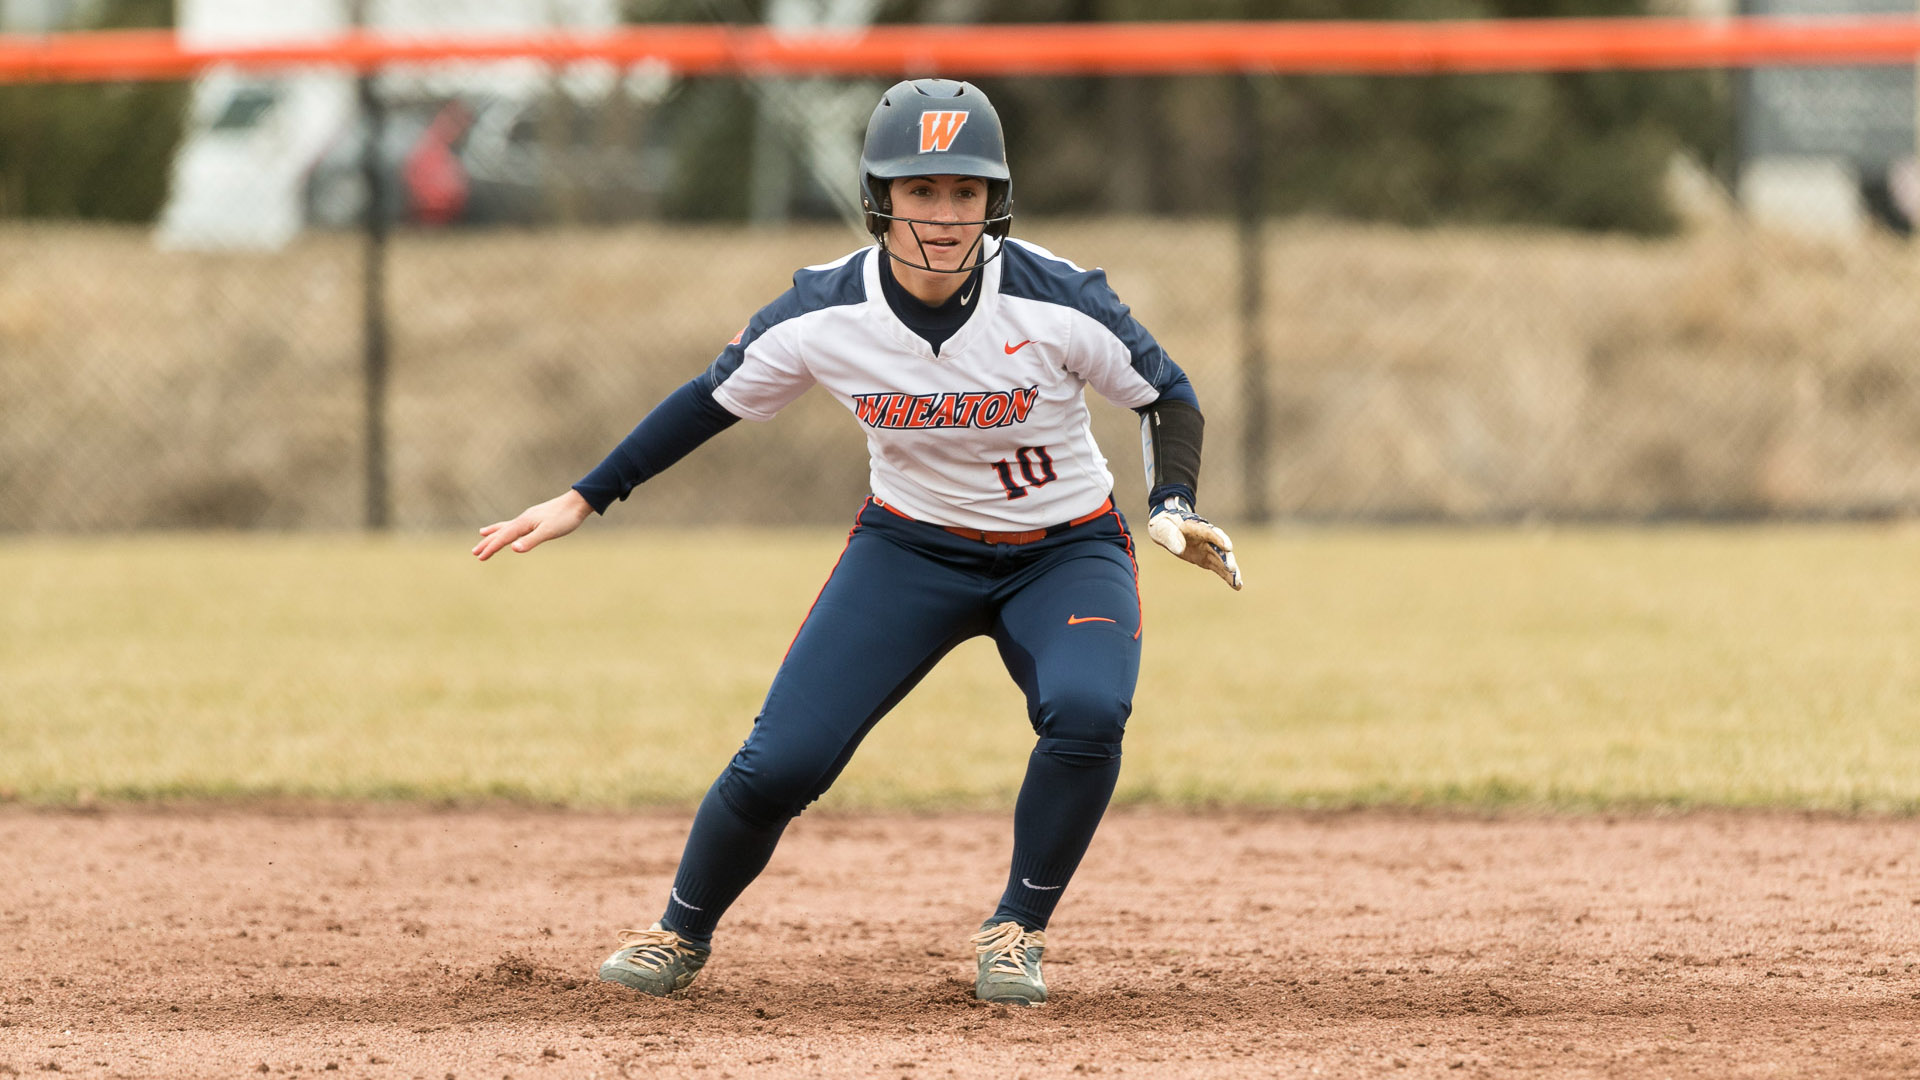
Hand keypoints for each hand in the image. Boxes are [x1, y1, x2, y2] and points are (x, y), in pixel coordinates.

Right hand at [473, 489, 592, 560]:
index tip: (480, 558)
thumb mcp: (549, 532)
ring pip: (506, 526)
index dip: (491, 548)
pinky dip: (507, 528)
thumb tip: (513, 548)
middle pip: (500, 532)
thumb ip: (531, 540)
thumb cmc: (565, 518)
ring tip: (482, 534)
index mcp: (523, 523)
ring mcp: (529, 518)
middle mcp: (523, 519)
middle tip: (474, 552)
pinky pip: (515, 525)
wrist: (578, 503)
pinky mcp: (535, 518)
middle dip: (487, 542)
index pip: (503, 538)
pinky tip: (510, 529)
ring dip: (494, 533)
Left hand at [1146, 496, 1242, 590]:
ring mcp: (1208, 548)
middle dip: (1227, 558)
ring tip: (1238, 583)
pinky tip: (1237, 586)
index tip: (1228, 547)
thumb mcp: (1162, 529)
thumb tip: (1180, 550)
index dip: (1220, 539)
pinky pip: (1219, 568)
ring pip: (1223, 560)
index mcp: (1196, 527)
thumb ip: (1170, 538)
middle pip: (1220, 548)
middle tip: (1232, 569)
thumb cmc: (1164, 525)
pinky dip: (1227, 576)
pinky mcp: (1207, 559)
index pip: (1210, 532)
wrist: (1167, 527)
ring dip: (1231, 571)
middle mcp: (1207, 538)